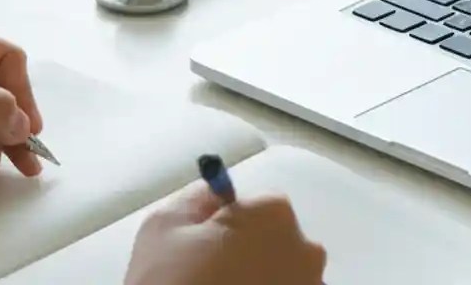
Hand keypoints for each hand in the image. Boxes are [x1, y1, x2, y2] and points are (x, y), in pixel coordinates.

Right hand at [124, 180, 326, 284]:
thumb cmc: (173, 281)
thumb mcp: (164, 225)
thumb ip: (196, 198)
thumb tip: (214, 194)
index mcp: (274, 214)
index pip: (257, 208)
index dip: (229, 225)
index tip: (207, 246)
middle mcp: (305, 249)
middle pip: (276, 241)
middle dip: (249, 253)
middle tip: (212, 275)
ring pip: (283, 274)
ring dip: (260, 279)